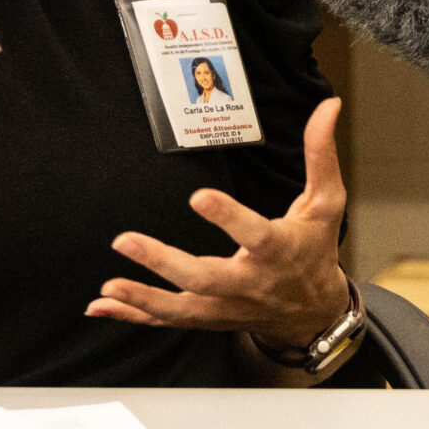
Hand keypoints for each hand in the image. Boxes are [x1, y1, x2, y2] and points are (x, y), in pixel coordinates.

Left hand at [90, 98, 349, 344]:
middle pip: (205, 278)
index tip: (198, 196)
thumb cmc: (315, 249)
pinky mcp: (209, 319)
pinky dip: (133, 317)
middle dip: (164, 263)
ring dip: (143, 299)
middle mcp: (251, 284)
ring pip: (182, 309)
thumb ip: (321, 154)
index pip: (255, 234)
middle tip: (125, 240)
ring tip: (109, 287)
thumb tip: (328, 106)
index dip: (228, 217)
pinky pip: (168, 322)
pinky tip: (100, 307)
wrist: (312, 311)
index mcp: (279, 250)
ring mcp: (226, 307)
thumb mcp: (326, 202)